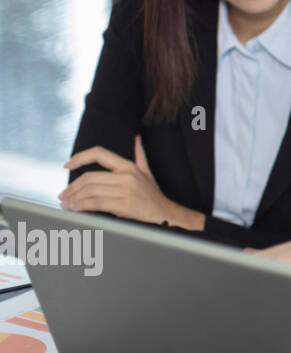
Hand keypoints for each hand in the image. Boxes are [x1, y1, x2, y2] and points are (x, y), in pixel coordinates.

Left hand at [62, 136, 201, 229]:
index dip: (80, 157)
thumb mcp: (147, 172)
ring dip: (73, 198)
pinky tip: (76, 209)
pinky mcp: (124, 205)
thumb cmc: (153, 195)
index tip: (67, 165)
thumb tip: (137, 139)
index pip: (100, 153)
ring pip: (90, 191)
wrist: (165, 214)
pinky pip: (96, 203)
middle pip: (90, 177)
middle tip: (63, 195)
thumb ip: (140, 155)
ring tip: (66, 204)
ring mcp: (126, 190)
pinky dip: (81, 206)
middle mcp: (127, 175)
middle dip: (72, 187)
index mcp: (129, 166)